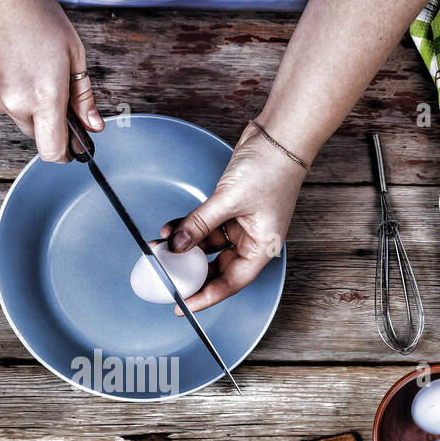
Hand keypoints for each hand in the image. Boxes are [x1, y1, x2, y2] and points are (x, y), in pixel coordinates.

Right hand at [0, 0, 103, 161]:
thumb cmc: (35, 16)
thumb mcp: (73, 55)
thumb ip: (84, 97)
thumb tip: (93, 124)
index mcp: (44, 97)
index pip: (53, 151)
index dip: (66, 153)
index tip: (74, 147)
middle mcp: (16, 103)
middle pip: (38, 135)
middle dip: (50, 122)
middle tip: (56, 90)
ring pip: (19, 117)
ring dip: (30, 105)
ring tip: (33, 68)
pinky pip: (3, 101)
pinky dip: (13, 91)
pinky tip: (16, 63)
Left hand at [160, 121, 307, 311]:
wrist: (279, 135)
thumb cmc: (271, 168)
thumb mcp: (230, 200)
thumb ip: (200, 224)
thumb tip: (177, 246)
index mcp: (262, 247)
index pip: (231, 282)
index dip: (206, 296)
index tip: (183, 306)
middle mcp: (252, 240)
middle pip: (217, 267)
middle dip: (190, 271)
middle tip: (166, 278)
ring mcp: (241, 225)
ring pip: (207, 246)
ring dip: (184, 247)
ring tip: (160, 248)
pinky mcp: (230, 209)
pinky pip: (205, 225)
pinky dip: (188, 227)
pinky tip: (170, 229)